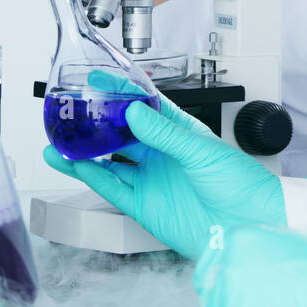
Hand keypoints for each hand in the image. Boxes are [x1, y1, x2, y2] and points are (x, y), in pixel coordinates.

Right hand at [42, 75, 285, 258]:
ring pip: (110, 160)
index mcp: (181, 133)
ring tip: (60, 137)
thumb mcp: (202, 152)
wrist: (247, 228)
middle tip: (73, 108)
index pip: (146, 105)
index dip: (122, 91)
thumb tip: (135, 112)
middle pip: (122, 131)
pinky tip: (72, 164)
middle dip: (98, 119)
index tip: (99, 78)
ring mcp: (151, 179)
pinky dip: (89, 176)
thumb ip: (165, 134)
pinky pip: (110, 187)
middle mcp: (163, 154)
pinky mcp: (143, 206)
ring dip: (86, 150)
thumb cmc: (240, 186)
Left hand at [193, 219, 306, 306]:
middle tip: (254, 304)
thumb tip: (243, 263)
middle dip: (228, 292)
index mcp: (241, 238)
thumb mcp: (291, 242)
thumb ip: (260, 249)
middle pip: (210, 283)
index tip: (241, 280)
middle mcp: (227, 267)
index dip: (228, 268)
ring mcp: (226, 304)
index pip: (216, 253)